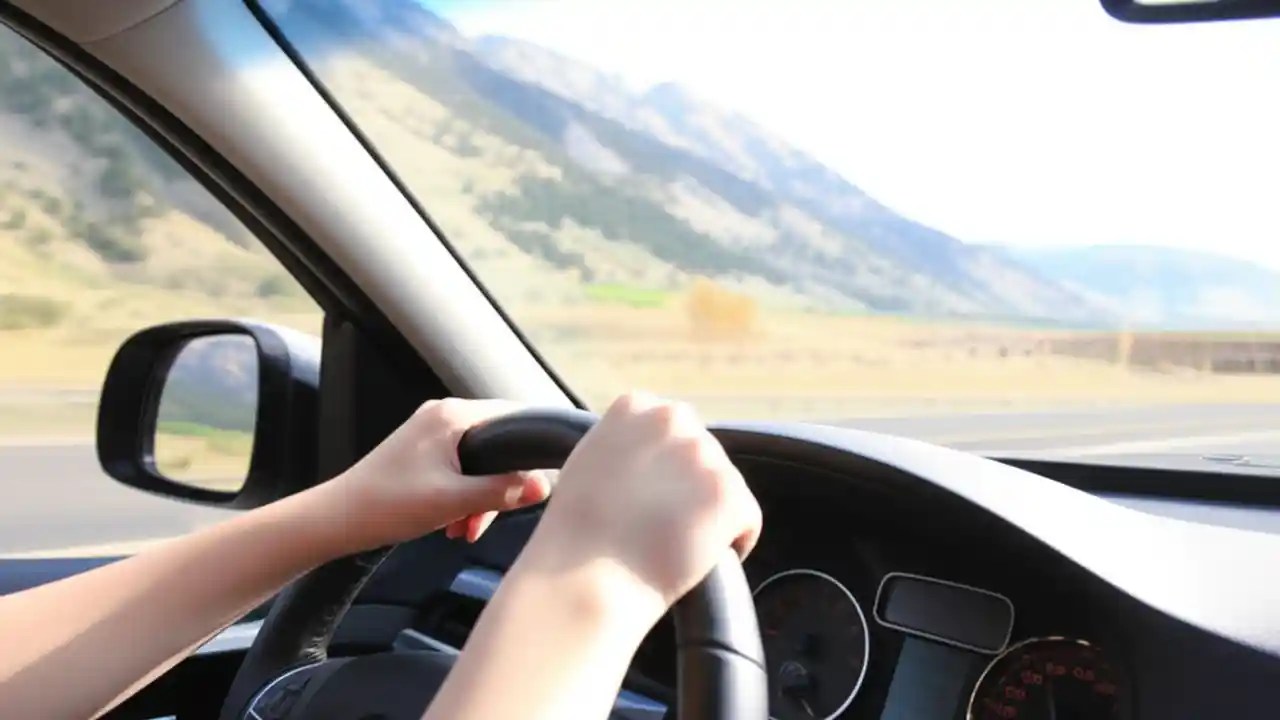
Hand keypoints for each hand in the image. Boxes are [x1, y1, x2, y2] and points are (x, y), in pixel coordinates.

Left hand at [325, 398, 551, 550]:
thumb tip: (544, 487)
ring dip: (479, 498)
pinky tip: (452, 524)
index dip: (530, 450)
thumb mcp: (453, 501)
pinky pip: (459, 469)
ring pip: (478, 462)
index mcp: (452, 416)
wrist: (337, 519)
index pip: (514, 418)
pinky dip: (462, 496)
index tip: (539, 482)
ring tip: (463, 530)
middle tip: (486, 521)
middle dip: (499, 486)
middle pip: (497, 445)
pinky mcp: (422, 451)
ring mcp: (430, 432)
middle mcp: (442, 415)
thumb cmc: (388, 505)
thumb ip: (501, 492)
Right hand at [522, 392, 761, 616]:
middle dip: (689, 488)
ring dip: (707, 515)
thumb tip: (654, 449)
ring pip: (725, 487)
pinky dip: (732, 543)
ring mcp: (703, 454)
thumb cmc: (577, 534)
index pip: (672, 429)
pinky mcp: (729, 492)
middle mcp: (672, 418)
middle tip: (659, 525)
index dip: (664, 470)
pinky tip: (695, 559)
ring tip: (671, 544)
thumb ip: (624, 440)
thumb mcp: (588, 461)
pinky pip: (747, 520)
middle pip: (702, 455)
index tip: (645, 498)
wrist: (585, 579)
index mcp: (635, 406)